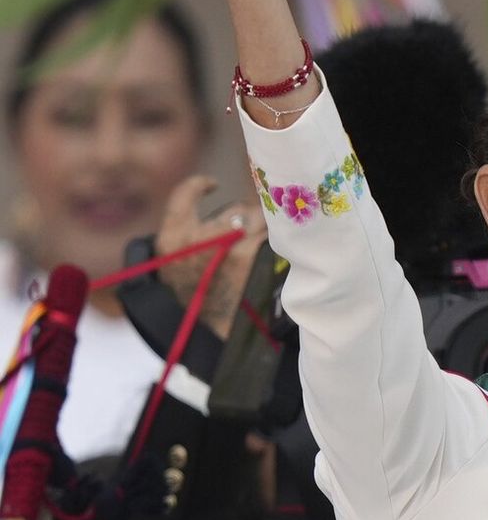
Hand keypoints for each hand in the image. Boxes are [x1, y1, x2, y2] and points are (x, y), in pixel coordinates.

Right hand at [155, 176, 265, 339]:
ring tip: (267, 254)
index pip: (185, 195)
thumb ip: (192, 239)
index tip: (212, 183)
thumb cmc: (192, 303)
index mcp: (171, 237)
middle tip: (254, 239)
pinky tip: (283, 254)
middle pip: (237, 210)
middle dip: (250, 221)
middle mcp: (196, 236)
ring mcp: (223, 244)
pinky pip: (271, 236)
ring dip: (267, 234)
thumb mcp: (174, 268)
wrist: (203, 335)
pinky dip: (278, 244)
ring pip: (258, 221)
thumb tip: (229, 220)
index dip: (199, 185)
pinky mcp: (247, 256)